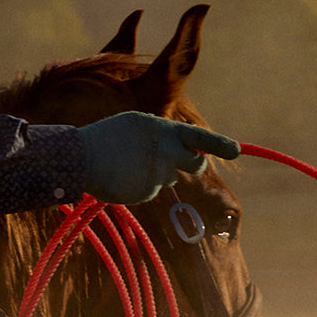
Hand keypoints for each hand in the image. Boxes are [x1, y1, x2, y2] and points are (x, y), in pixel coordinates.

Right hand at [77, 112, 239, 203]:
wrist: (79, 158)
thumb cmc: (105, 139)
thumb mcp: (136, 126)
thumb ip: (163, 136)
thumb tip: (187, 152)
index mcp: (161, 128)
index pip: (198, 136)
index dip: (220, 144)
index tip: (236, 151)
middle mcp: (165, 148)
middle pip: (196, 163)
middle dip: (192, 164)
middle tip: (173, 162)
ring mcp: (158, 170)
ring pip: (170, 176)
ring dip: (157, 173)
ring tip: (129, 164)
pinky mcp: (149, 189)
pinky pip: (153, 188)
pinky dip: (141, 185)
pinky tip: (123, 177)